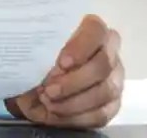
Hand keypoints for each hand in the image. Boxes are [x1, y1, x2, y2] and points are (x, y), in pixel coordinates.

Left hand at [5, 14, 123, 127]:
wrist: (36, 85)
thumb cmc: (37, 60)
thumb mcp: (32, 53)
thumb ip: (37, 55)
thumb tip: (37, 70)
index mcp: (90, 29)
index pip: (95, 30)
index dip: (81, 47)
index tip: (61, 63)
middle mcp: (109, 52)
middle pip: (103, 64)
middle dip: (74, 81)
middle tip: (49, 90)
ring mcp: (114, 79)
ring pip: (105, 91)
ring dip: (74, 101)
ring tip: (48, 102)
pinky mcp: (112, 104)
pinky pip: (101, 113)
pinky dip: (76, 116)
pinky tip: (57, 113)